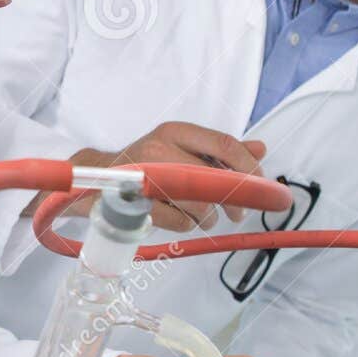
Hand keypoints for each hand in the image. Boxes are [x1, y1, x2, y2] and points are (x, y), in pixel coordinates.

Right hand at [71, 122, 265, 230]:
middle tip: (237, 213)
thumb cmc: (145, 165)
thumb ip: (219, 150)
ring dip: (207, 217)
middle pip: (214, 179)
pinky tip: (179, 219)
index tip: (261, 186)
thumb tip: (260, 147)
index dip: (250, 167)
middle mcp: (159, 147)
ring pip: (199, 204)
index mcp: (175, 131)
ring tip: (199, 216)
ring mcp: (145, 176)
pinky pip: (180, 222)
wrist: (96, 178)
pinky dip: (186, 225)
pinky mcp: (135, 203)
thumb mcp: (180, 148)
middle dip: (232, 200)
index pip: (225, 144)